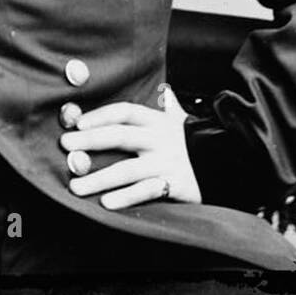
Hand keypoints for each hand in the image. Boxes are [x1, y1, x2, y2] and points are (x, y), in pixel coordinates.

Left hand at [59, 88, 202, 209]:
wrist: (230, 162)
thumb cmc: (197, 142)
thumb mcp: (181, 121)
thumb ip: (169, 107)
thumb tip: (166, 91)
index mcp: (158, 121)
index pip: (125, 112)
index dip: (100, 116)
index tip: (77, 123)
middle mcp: (160, 139)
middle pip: (121, 136)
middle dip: (90, 141)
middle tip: (65, 146)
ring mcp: (167, 162)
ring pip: (128, 169)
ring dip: (99, 178)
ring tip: (75, 187)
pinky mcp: (175, 184)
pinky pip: (147, 191)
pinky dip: (126, 197)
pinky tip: (106, 203)